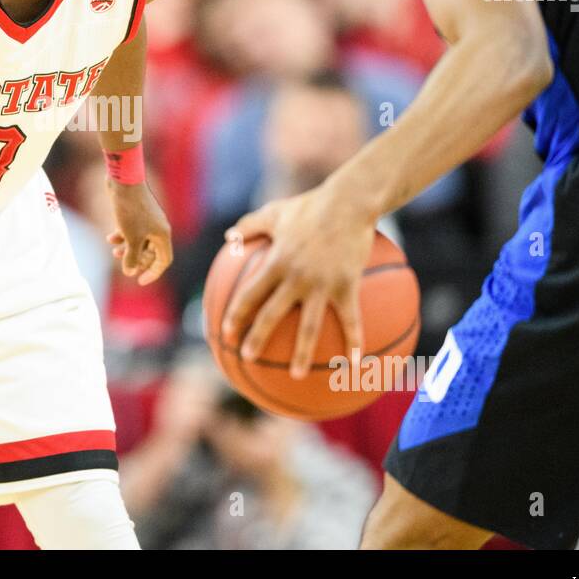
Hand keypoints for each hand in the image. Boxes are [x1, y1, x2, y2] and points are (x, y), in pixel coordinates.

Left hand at [106, 181, 172, 284]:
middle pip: (151, 252)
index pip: (164, 261)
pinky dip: (123, 236)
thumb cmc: (130, 210)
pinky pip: (133, 230)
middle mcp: (158, 228)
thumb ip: (132, 257)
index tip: (139, 281)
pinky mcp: (137, 212)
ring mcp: (148, 220)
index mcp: (163, 235)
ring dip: (127, 248)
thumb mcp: (131, 238)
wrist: (124, 180)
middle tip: (122, 262)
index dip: (153, 273)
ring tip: (114, 250)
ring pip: (140, 241)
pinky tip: (110, 237)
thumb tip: (130, 272)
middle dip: (136, 259)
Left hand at [221, 187, 375, 378]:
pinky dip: (352, 343)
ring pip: (308, 327)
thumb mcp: (275, 212)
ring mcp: (321, 285)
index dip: (236, 314)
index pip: (249, 294)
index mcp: (276, 262)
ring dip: (300, 353)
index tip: (226, 333)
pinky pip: (350, 320)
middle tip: (247, 358)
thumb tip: (228, 236)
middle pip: (271, 315)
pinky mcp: (347, 286)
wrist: (350, 203)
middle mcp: (295, 277)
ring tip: (294, 375)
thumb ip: (249, 225)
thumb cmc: (311, 206)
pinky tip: (352, 364)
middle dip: (257, 339)